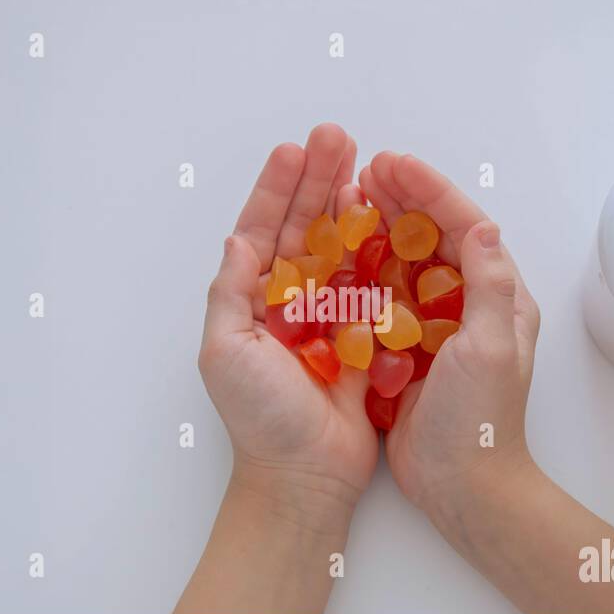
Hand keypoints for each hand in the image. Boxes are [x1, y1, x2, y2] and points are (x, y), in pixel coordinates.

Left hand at [198, 123, 376, 525]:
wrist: (305, 475)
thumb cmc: (259, 420)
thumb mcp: (225, 353)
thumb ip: (230, 293)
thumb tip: (238, 239)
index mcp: (251, 301)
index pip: (263, 231)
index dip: (277, 189)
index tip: (294, 150)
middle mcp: (286, 302)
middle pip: (304, 227)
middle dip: (318, 181)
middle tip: (338, 137)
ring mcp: (326, 316)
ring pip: (339, 246)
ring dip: (350, 205)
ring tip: (365, 166)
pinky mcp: (361, 335)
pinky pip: (371, 283)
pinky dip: (379, 249)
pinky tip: (389, 217)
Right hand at [359, 153, 541, 506]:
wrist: (462, 486)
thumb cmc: (479, 421)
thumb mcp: (491, 347)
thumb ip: (490, 285)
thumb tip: (484, 225)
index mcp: (499, 299)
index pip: (465, 227)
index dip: (430, 190)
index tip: (394, 164)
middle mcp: (470, 307)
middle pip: (433, 237)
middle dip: (402, 199)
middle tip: (365, 169)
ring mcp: (437, 329)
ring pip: (407, 261)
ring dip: (380, 227)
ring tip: (349, 198)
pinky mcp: (407, 351)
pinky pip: (385, 298)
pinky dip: (365, 270)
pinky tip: (339, 253)